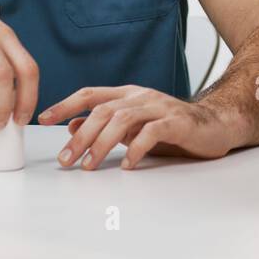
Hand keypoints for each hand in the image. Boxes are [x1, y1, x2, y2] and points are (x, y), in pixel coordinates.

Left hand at [40, 85, 241, 169]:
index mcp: (129, 94)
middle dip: (79, 135)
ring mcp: (160, 106)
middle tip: (65, 159)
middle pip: (103, 109)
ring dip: (101, 143)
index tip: (43, 118)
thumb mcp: (135, 126)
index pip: (91, 94)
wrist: (215, 124)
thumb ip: (107, 125)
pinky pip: (152, 132)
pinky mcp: (177, 121)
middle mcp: (142, 96)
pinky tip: (127, 164)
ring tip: (89, 165)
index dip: (65, 104)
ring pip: (122, 119)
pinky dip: (136, 149)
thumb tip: (72, 126)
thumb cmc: (173, 127)